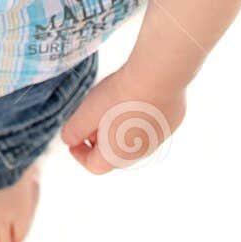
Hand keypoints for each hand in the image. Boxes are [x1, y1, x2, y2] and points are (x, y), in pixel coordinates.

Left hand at [60, 60, 186, 174]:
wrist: (159, 76)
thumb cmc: (120, 95)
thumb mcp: (87, 111)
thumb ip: (73, 130)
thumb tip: (69, 140)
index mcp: (117, 156)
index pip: (94, 165)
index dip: (80, 153)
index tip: (74, 140)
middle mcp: (140, 153)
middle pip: (116, 154)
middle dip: (101, 141)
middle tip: (94, 121)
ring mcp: (159, 138)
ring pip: (135, 139)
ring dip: (121, 129)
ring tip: (115, 106)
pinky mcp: (171, 122)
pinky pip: (151, 125)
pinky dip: (140, 117)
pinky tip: (136, 96)